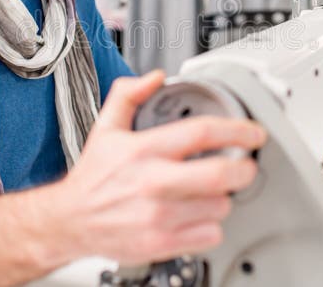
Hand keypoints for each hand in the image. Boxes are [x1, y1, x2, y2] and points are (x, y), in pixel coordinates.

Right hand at [54, 70, 266, 264]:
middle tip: (246, 165)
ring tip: (209, 191)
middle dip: (244, 168)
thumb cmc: (93, 177)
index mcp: (143, 150)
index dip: (237, 130)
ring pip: (220, 205)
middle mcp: (153, 183)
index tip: (253, 132)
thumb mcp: (105, 128)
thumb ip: (128, 95)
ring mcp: (159, 216)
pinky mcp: (162, 244)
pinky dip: (211, 225)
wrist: (69, 221)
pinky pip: (211, 234)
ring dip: (223, 197)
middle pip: (221, 174)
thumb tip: (154, 78)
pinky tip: (197, 215)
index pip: (202, 133)